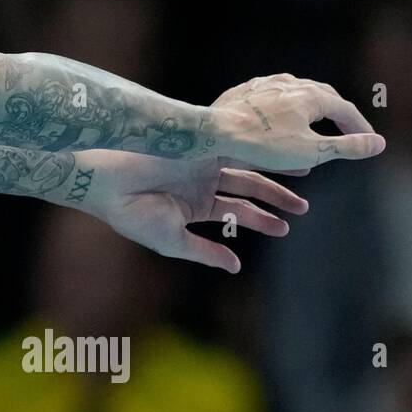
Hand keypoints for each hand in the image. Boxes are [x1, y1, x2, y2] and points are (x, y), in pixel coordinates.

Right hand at [79, 150, 307, 272]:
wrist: (108, 181)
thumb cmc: (133, 214)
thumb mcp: (173, 240)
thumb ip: (205, 251)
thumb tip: (235, 267)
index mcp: (194, 204)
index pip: (235, 211)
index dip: (262, 220)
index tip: (285, 228)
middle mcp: (201, 181)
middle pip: (247, 188)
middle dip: (275, 198)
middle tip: (302, 208)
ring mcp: (201, 161)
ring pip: (246, 166)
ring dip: (273, 175)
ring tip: (303, 179)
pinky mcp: (199, 144)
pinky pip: (234, 146)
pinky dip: (257, 150)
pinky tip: (279, 153)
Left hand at [210, 74, 384, 171]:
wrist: (212, 132)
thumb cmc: (260, 143)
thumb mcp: (311, 151)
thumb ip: (346, 147)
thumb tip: (378, 143)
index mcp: (310, 95)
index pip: (344, 110)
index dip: (359, 127)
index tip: (367, 140)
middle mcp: (288, 84)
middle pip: (321, 96)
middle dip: (336, 113)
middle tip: (346, 127)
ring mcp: (262, 87)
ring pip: (294, 96)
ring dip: (309, 111)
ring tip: (315, 125)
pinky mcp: (241, 94)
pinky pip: (269, 101)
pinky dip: (282, 113)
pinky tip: (278, 121)